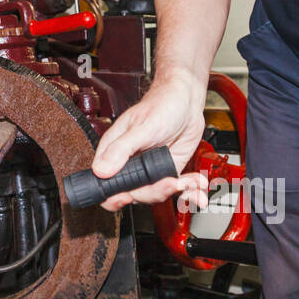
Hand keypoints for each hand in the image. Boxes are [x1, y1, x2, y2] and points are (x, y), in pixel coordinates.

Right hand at [91, 73, 209, 211]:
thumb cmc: (161, 105)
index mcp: (114, 152)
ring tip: (189, 182)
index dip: (113, 195)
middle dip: (154, 192)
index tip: (128, 196)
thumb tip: (101, 170)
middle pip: (134, 194)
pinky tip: (197, 190)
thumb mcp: (140, 127)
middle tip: (170, 182)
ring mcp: (150, 169)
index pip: (105, 184)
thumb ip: (121, 149)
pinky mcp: (168, 170)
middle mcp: (131, 163)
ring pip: (156, 194)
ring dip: (175, 191)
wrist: (187, 102)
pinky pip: (175, 188)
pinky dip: (189, 192)